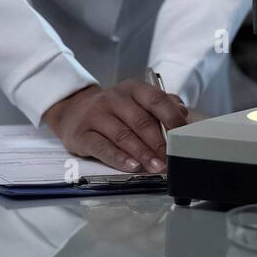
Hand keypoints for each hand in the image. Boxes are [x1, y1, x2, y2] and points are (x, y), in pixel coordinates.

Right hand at [43, 80, 188, 172]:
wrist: (73, 111)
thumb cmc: (114, 110)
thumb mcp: (137, 102)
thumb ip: (161, 106)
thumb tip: (183, 113)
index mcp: (133, 89)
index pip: (156, 100)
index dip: (172, 118)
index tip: (184, 136)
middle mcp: (114, 99)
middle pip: (141, 121)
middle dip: (159, 143)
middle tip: (171, 159)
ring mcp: (96, 116)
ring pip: (123, 136)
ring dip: (143, 154)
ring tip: (157, 167)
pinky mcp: (82, 134)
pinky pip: (102, 148)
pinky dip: (119, 159)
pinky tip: (132, 167)